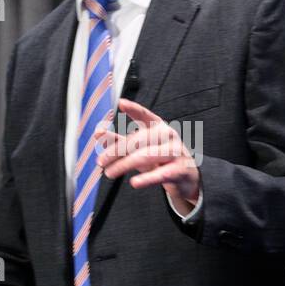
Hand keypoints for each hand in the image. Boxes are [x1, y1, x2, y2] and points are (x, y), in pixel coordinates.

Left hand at [96, 98, 199, 214]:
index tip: (120, 103)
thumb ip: (120, 142)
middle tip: (100, 160)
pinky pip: (161, 174)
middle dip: (116, 150)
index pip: (144, 115)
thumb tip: (98, 134)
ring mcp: (175, 151)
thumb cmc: (159, 158)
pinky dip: (146, 179)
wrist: (186, 175)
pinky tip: (134, 182)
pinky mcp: (179, 170)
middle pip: (138, 140)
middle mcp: (168, 135)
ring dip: (124, 165)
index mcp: (158, 126)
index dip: (133, 109)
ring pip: (146, 156)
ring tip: (109, 173)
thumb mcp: (139, 149)